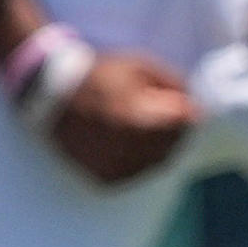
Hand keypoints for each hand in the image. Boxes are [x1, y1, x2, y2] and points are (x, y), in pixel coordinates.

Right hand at [45, 47, 197, 187]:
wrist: (52, 98)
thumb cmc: (99, 76)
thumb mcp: (139, 67)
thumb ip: (172, 85)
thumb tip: (195, 106)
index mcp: (136, 119)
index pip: (183, 126)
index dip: (188, 115)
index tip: (186, 107)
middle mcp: (125, 149)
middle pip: (173, 147)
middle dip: (176, 132)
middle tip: (167, 116)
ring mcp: (114, 167)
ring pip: (157, 163)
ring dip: (160, 147)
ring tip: (145, 127)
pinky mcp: (104, 178)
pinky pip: (137, 173)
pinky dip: (140, 159)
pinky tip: (129, 141)